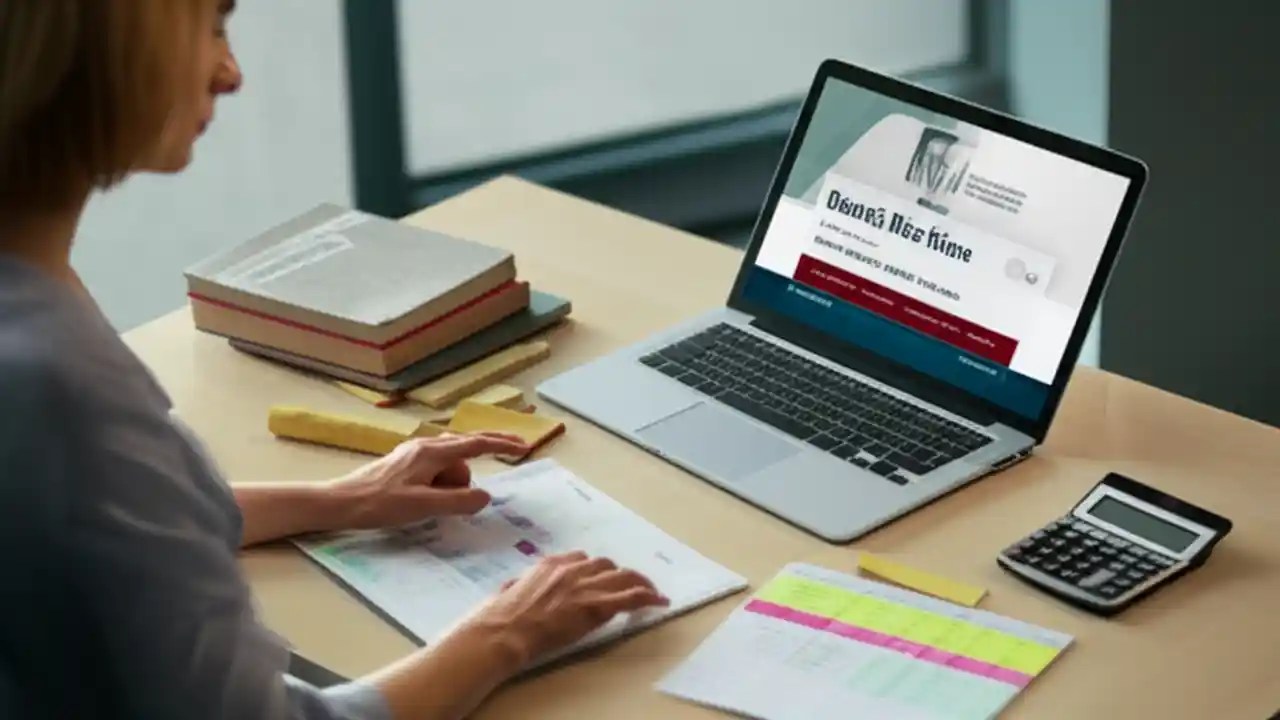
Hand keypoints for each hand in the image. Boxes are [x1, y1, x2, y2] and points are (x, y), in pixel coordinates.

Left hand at [324, 433, 529, 529]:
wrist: (339, 503)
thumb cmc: (379, 504)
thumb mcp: (423, 506)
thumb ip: (458, 502)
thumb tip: (486, 497)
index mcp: (431, 452)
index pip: (476, 444)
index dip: (502, 444)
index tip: (524, 446)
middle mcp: (424, 446)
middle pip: (464, 453)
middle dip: (475, 469)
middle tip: (495, 473)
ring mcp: (413, 454)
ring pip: (449, 465)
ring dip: (451, 485)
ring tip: (431, 508)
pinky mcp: (404, 464)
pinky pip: (435, 469)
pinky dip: (442, 483)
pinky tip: (430, 501)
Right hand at [459, 552, 669, 670]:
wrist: (505, 630)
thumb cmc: (499, 616)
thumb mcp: (509, 591)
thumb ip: (518, 586)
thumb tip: (511, 589)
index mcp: (550, 564)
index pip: (581, 559)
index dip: (594, 569)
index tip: (599, 576)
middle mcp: (572, 569)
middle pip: (605, 565)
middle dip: (616, 575)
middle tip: (625, 585)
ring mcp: (587, 585)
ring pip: (623, 577)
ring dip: (637, 583)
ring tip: (649, 592)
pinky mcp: (598, 605)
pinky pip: (632, 596)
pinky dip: (649, 597)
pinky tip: (660, 601)